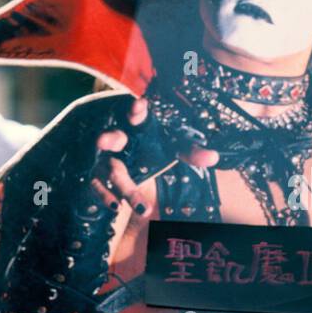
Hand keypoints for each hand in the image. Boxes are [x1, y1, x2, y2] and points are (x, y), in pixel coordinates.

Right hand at [90, 96, 221, 266]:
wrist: (116, 148)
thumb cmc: (147, 144)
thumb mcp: (169, 144)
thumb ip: (189, 151)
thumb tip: (214, 158)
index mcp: (136, 126)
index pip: (136, 116)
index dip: (137, 111)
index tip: (140, 105)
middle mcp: (118, 139)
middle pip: (114, 138)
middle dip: (109, 139)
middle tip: (103, 140)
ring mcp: (105, 158)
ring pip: (111, 170)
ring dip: (124, 187)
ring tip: (141, 206)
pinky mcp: (97, 175)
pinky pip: (98, 186)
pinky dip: (106, 197)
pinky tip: (117, 207)